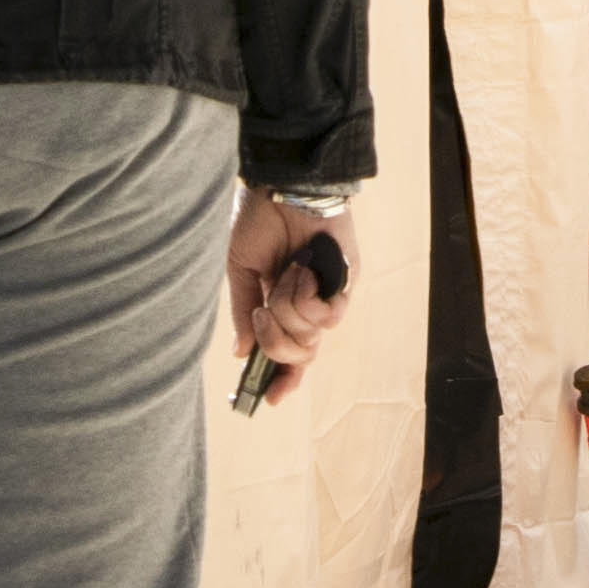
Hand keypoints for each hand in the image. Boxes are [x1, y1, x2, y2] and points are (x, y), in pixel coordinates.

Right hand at [228, 186, 357, 402]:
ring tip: (288, 273)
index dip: (280, 380)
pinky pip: (329, 317)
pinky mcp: (347, 283)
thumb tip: (242, 352)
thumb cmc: (260, 220)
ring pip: (310, 339)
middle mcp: (307, 306)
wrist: (282, 187)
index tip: (267, 399)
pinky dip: (307, 297)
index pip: (286, 353)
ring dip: (288, 309)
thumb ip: (244, 311)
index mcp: (280, 305)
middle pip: (298, 357)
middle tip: (263, 311)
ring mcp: (329, 296)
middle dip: (274, 342)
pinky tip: (303, 270)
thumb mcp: (241, 269)